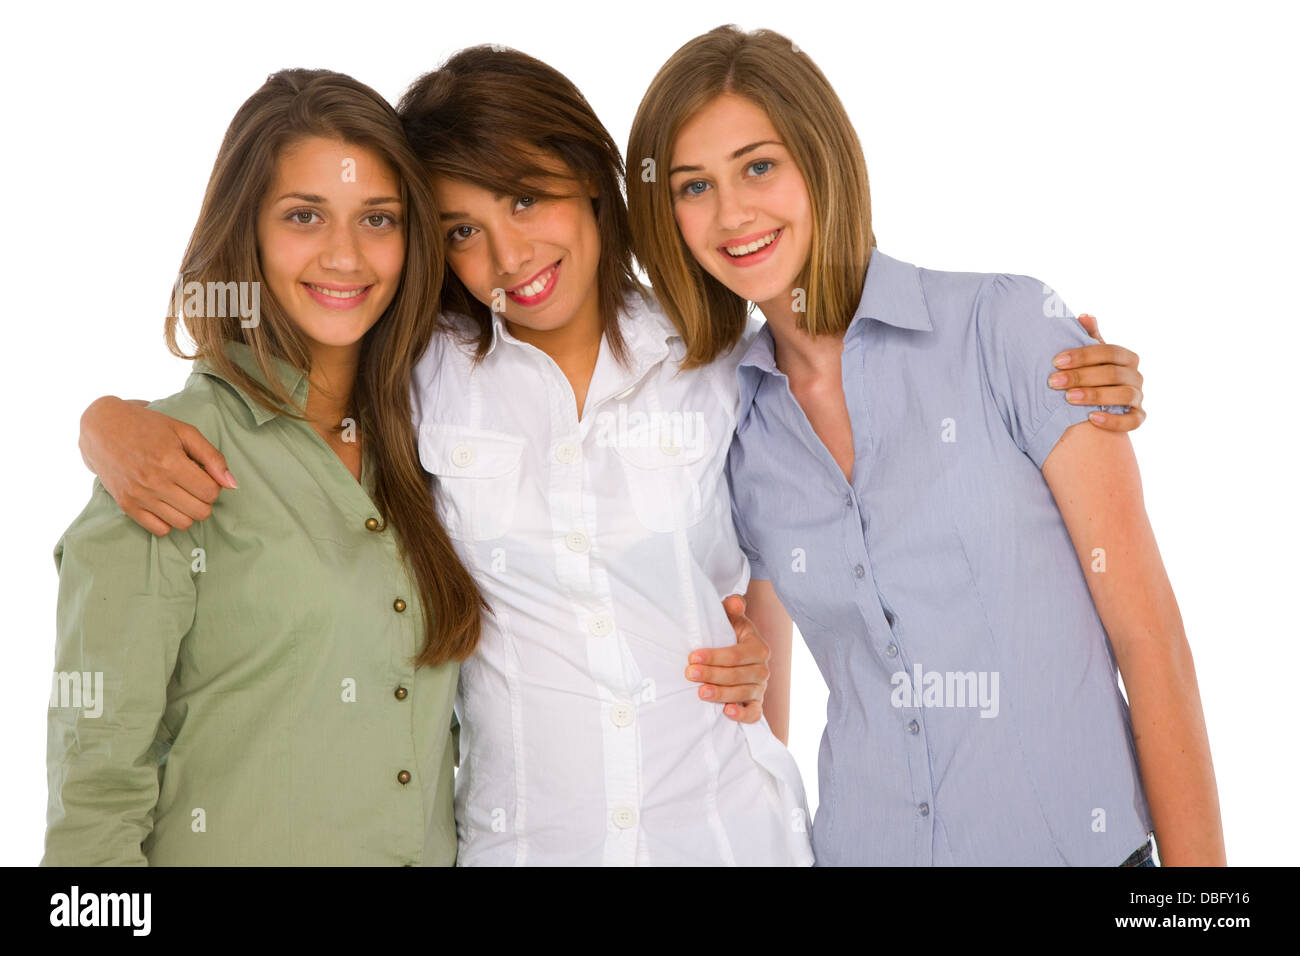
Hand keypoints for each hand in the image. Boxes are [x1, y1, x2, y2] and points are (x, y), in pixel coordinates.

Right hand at [79, 396, 235, 535]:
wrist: (102, 428)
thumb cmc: (148, 426)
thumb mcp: (184, 432)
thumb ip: (212, 457)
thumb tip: (232, 484)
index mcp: (170, 462)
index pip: (211, 492)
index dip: (214, 485)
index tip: (204, 476)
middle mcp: (153, 482)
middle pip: (200, 512)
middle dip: (204, 500)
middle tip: (195, 485)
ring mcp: (138, 496)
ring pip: (183, 524)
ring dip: (188, 511)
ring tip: (181, 494)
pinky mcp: (126, 505)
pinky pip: (159, 530)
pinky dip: (168, 520)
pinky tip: (166, 503)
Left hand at [684, 594, 769, 722]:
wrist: (737, 652)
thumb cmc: (730, 634)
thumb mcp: (732, 618)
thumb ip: (733, 608)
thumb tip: (734, 602)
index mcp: (758, 647)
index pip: (737, 654)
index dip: (715, 656)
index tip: (693, 657)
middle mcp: (762, 668)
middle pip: (738, 675)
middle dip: (712, 674)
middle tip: (690, 674)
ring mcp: (760, 687)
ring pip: (743, 693)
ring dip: (722, 694)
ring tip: (701, 693)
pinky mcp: (756, 703)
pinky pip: (754, 713)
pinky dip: (743, 715)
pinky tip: (726, 712)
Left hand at [1050, 313, 1145, 431]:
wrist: (1094, 406)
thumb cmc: (1090, 375)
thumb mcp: (1089, 357)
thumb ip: (1088, 337)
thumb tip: (1085, 316)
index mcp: (1126, 357)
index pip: (1109, 351)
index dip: (1083, 355)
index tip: (1056, 361)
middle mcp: (1136, 376)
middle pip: (1113, 373)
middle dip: (1081, 376)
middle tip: (1054, 382)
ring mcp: (1138, 397)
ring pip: (1124, 395)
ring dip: (1095, 395)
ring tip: (1069, 397)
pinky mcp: (1138, 417)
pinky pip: (1132, 421)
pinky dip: (1113, 420)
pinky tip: (1091, 418)